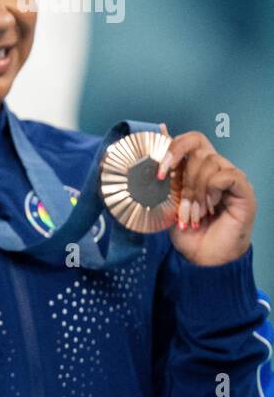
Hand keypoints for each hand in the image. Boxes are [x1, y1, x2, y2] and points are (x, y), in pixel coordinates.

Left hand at [157, 124, 255, 266]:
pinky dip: (212, 190)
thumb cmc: (188, 231)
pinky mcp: (243, 189)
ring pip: (208, 161)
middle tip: (171, 191)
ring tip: (192, 212)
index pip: (188, 140)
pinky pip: (226, 175)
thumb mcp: (167, 202)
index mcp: (196, 168)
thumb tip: (153, 153)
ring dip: (194, 189)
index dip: (172, 144)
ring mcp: (230, 177)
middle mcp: (214, 168)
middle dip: (178, 167)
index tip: (158, 167)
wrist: (204, 257)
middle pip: (196, 143)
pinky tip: (210, 206)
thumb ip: (163, 178)